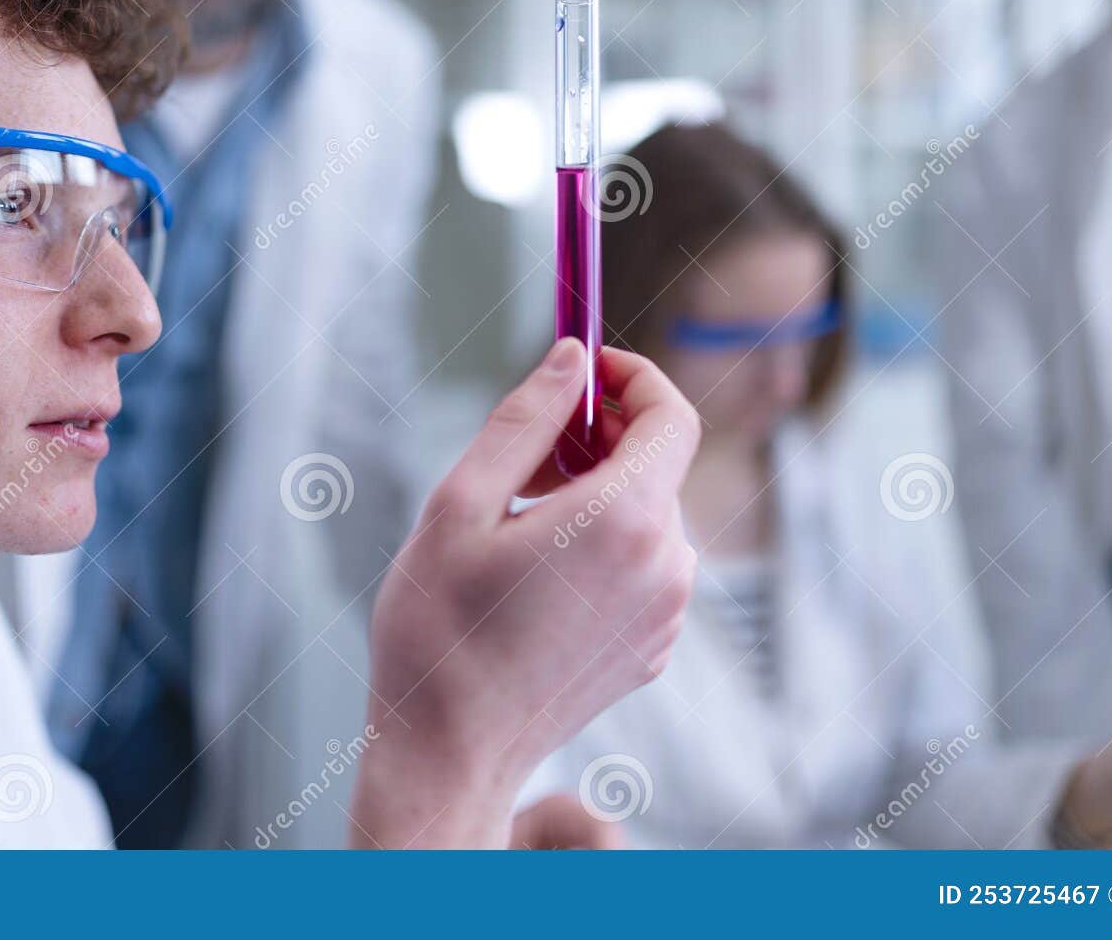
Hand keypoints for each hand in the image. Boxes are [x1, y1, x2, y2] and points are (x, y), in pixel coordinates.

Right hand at [350, 340, 699, 847]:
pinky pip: (644, 564)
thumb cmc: (440, 631)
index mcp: (623, 520)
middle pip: (656, 464)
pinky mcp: (654, 646)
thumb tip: (572, 359)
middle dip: (597, 440)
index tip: (586, 372)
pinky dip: (604, 544)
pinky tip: (537, 574)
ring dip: (596, 495)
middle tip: (520, 462)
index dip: (633, 378)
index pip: (671, 415)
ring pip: (648, 514)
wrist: (450, 752)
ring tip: (517, 524)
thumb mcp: (461, 503)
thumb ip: (526, 420)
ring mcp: (666, 613)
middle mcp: (665, 565)